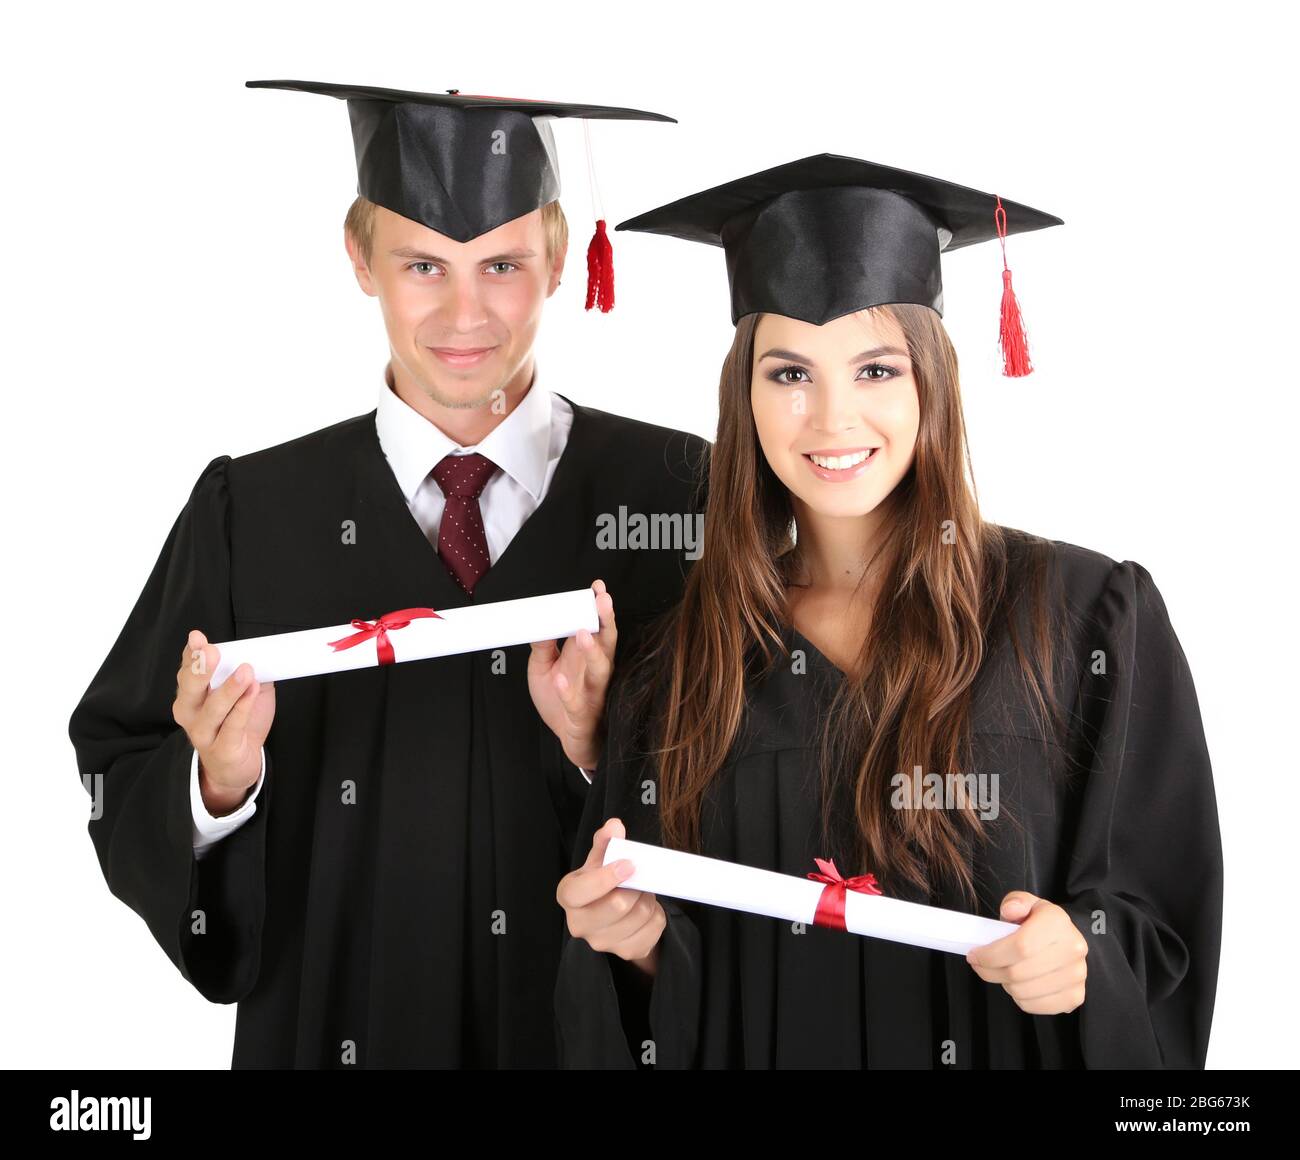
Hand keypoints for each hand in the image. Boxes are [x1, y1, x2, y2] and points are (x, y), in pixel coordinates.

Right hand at [173, 629, 275, 815]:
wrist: (237, 766)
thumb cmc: (237, 724)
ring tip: (245, 671)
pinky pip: (232, 727)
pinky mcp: (222, 750)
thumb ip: (248, 673)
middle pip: (190, 688)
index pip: (187, 670)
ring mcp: (203, 734)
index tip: (197, 638)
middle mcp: (190, 713)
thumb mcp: (243, 693)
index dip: (192, 653)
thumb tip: (263, 652)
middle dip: (200, 668)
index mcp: (192, 695)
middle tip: (211, 651)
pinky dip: (243, 708)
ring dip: (229, 689)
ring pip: (213, 709)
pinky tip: (253, 691)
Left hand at [528, 579, 616, 769]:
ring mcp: (593, 693)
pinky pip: (577, 703)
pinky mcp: (583, 715)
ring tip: (582, 633)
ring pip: (600, 671)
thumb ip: (543, 646)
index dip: (599, 608)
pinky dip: (569, 691)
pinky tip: (561, 679)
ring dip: (593, 652)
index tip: (597, 587)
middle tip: (602, 601)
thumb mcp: (543, 668)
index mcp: (587, 657)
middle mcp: (595, 672)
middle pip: (607, 643)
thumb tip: (538, 622)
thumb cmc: (561, 702)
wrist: (569, 739)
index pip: (598, 627)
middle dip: (606, 621)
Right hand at [556, 818, 664, 976]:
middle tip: (638, 878)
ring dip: (648, 898)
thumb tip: (614, 826)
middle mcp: (580, 924)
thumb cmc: (602, 882)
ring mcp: (603, 942)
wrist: (613, 913)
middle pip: (617, 905)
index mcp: (569, 896)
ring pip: (640, 915)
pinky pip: (654, 928)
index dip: (606, 878)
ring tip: (641, 892)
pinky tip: (646, 908)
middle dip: (635, 887)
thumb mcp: (599, 859)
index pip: (581, 892)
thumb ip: (605, 841)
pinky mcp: (626, 951)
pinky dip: (657, 914)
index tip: (629, 864)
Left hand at [965, 891, 1088, 1013]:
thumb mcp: (1026, 903)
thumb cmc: (1039, 922)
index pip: (1020, 946)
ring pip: (1022, 991)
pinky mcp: (1075, 997)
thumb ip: (1015, 902)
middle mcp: (1073, 949)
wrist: (1066, 940)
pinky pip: (1034, 1006)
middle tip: (981, 965)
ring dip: (1005, 984)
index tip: (974, 955)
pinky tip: (1019, 984)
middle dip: (990, 971)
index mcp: (1058, 922)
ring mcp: (1077, 976)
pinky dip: (1020, 998)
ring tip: (1004, 972)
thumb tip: (1010, 910)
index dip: (991, 955)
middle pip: (1017, 972)